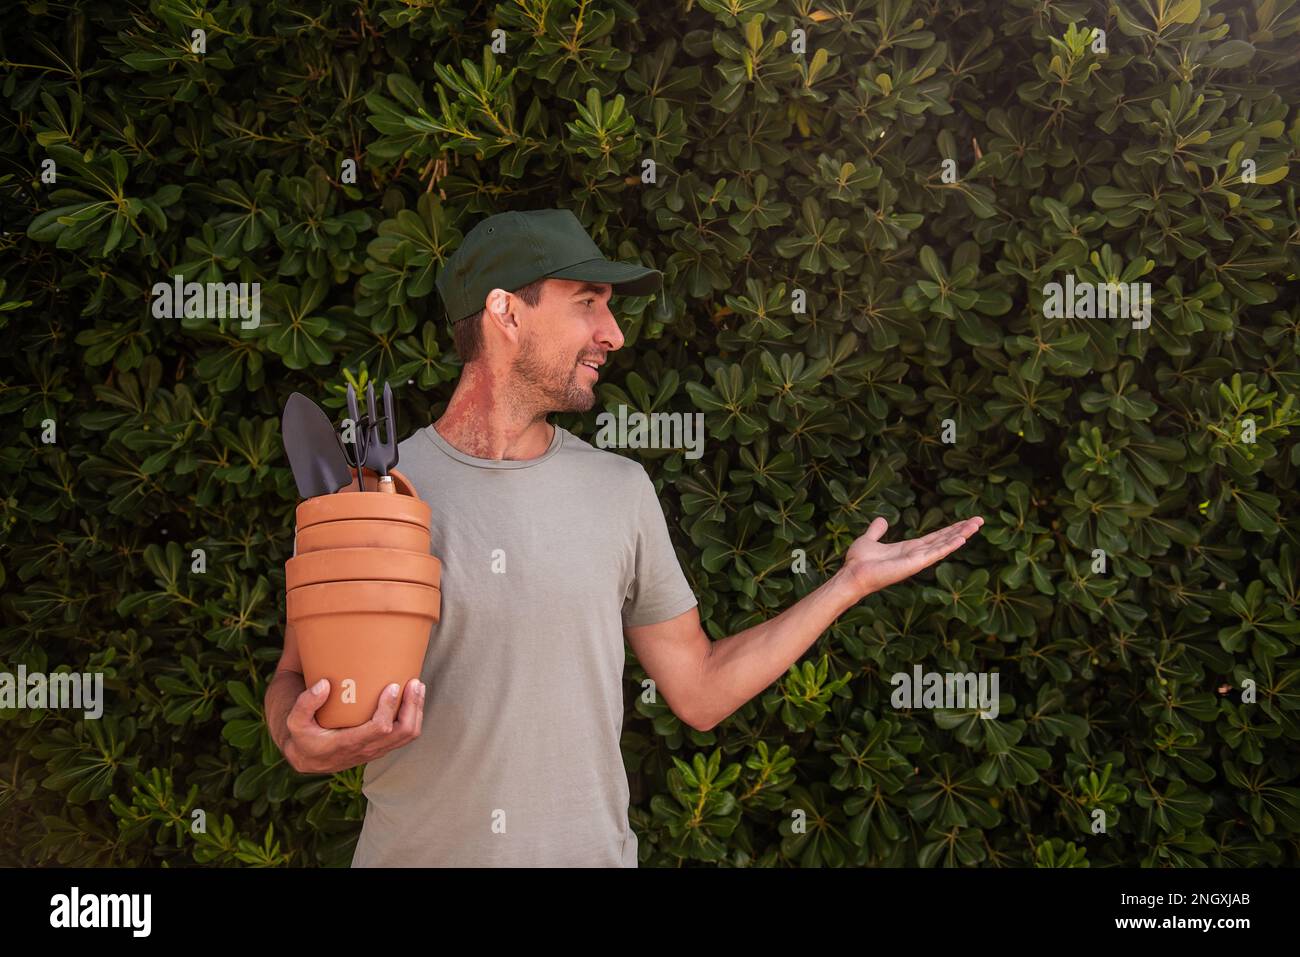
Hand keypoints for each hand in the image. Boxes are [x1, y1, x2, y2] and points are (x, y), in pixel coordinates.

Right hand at [282, 677, 425, 774]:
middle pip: (402, 732)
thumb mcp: (295, 721)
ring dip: (417, 711)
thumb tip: (324, 685)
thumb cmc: (303, 736)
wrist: (308, 758)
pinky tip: (412, 699)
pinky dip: (413, 717)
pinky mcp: (381, 748)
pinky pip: (405, 736)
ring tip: (417, 687)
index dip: (388, 708)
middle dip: (412, 707)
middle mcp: (367, 750)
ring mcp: (377, 750)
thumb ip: (305, 703)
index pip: (378, 729)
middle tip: (414, 683)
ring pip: (407, 736)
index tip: (393, 686)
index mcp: (347, 744)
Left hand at [841, 515, 984, 598]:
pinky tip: (962, 538)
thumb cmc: (859, 562)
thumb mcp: (869, 539)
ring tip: (976, 525)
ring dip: (961, 535)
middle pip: (944, 540)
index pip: (934, 537)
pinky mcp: (914, 564)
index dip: (949, 529)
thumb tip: (883, 519)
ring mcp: (917, 560)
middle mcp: (916, 555)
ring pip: (944, 545)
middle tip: (980, 520)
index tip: (964, 521)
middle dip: (962, 530)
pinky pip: (935, 553)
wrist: (852, 574)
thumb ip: (877, 531)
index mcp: (909, 549)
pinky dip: (949, 545)